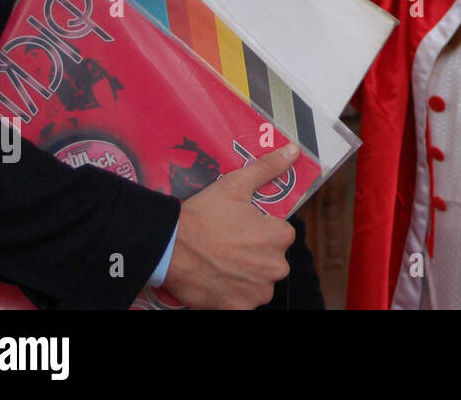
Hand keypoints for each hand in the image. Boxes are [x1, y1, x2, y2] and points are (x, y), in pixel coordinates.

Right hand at [161, 144, 298, 309]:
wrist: (167, 248)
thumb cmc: (203, 216)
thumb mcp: (236, 185)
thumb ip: (268, 169)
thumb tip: (292, 151)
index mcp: (280, 237)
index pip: (280, 233)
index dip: (260, 229)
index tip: (240, 227)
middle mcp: (276, 267)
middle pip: (271, 259)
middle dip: (254, 253)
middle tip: (228, 244)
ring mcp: (258, 291)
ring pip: (259, 281)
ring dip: (246, 275)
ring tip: (221, 262)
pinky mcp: (239, 308)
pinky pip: (243, 301)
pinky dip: (233, 293)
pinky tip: (217, 279)